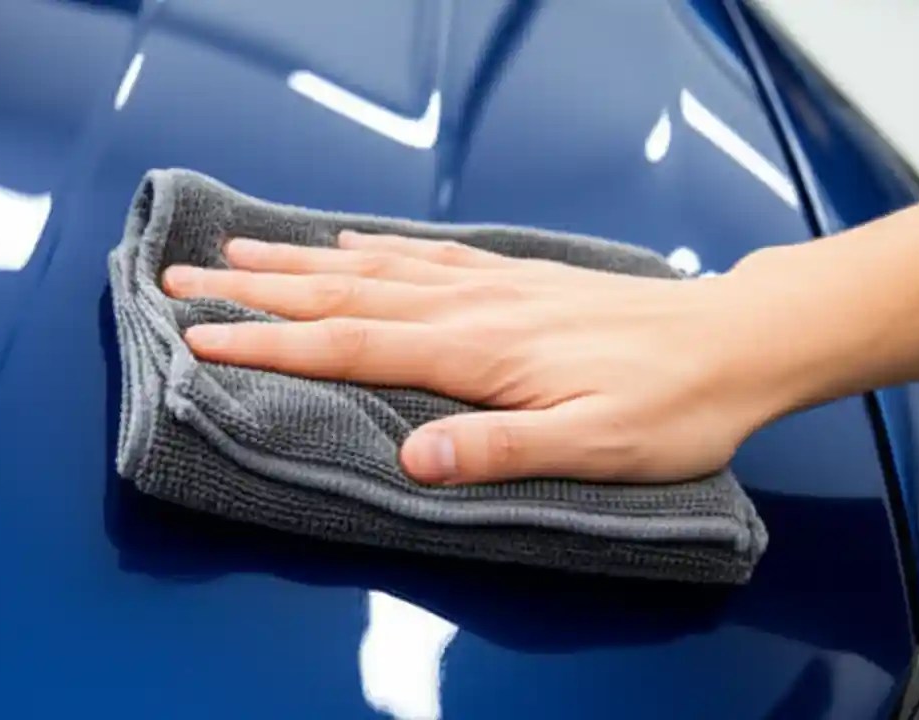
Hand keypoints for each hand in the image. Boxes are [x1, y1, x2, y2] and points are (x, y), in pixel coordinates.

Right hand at [162, 231, 790, 484]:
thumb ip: (500, 450)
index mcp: (477, 349)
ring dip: (298, 260)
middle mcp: (470, 305)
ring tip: (238, 253)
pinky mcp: (512, 278)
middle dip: (256, 290)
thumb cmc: (672, 404)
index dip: (269, 344)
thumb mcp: (596, 446)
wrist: (734, 341)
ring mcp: (489, 284)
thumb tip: (412, 461)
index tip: (199, 338)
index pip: (350, 343)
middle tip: (184, 280)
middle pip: (341, 291)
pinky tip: (348, 240)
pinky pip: (423, 253)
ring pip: (372, 263)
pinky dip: (371, 246)